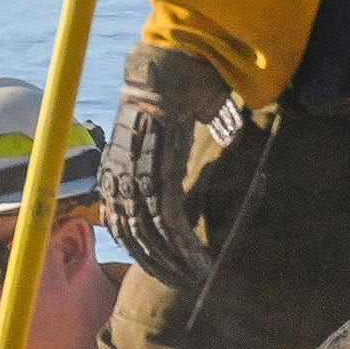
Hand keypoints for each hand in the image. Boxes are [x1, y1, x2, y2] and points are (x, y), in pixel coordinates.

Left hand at [99, 41, 243, 293]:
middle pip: (134, 237)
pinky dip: (185, 248)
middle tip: (180, 281)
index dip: (140, 247)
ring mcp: (137, 179)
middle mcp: (121, 179)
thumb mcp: (185, 119)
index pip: (122, 222)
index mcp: (119, 170)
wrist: (170, 67)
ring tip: (196, 278)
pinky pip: (169, 223)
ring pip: (152, 236)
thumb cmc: (180, 84)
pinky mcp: (158, 177)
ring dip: (175, 262)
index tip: (159, 264)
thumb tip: (231, 133)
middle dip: (157, 264)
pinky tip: (199, 265)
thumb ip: (201, 134)